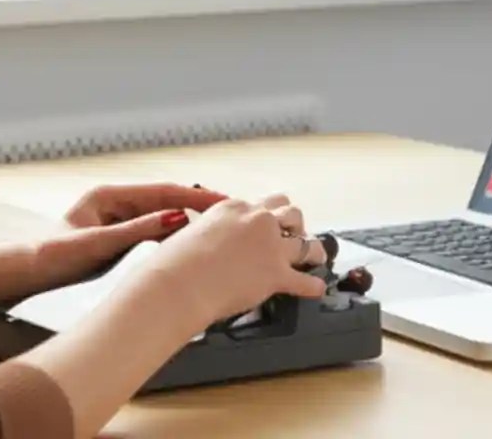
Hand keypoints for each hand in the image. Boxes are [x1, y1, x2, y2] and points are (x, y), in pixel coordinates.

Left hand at [31, 183, 227, 292]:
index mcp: (110, 195)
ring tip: (217, 230)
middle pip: (167, 201)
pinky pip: (153, 233)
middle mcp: (116, 203)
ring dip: (187, 223)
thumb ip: (139, 231)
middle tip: (229, 215)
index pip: (164, 191)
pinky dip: (172, 238)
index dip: (196, 196)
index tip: (222, 201)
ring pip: (162, 218)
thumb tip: (176, 218)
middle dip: (198, 207)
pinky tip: (189, 246)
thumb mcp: (98, 243)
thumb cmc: (51, 256)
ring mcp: (118, 220)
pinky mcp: (118, 237)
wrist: (25, 275)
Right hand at [143, 195, 329, 324]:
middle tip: (292, 237)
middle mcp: (258, 221)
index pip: (262, 205)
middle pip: (290, 213)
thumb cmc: (174, 263)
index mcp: (235, 208)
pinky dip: (313, 285)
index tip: (267, 228)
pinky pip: (305, 280)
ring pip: (306, 242)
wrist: (178, 284)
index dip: (267, 219)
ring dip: (313, 250)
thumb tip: (210, 241)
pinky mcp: (276, 274)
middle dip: (294, 225)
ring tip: (316, 257)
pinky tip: (316, 287)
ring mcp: (270, 247)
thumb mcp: (190, 231)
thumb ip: (208, 232)